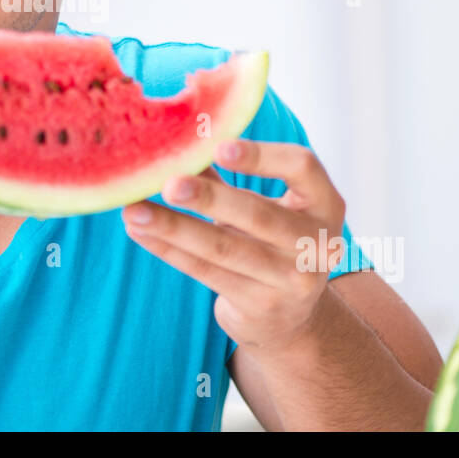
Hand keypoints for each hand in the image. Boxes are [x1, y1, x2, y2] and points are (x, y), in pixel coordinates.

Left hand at [121, 139, 345, 355]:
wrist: (289, 319)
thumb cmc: (269, 243)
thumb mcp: (261, 207)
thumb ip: (224, 175)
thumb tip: (176, 138)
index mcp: (324, 203)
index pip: (302, 166)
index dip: (260, 156)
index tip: (217, 148)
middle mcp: (317, 242)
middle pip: (258, 214)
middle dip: (208, 198)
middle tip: (166, 183)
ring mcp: (292, 279)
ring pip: (223, 247)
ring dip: (173, 227)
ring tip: (133, 210)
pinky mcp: (261, 305)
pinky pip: (205, 271)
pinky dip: (168, 249)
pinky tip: (139, 232)